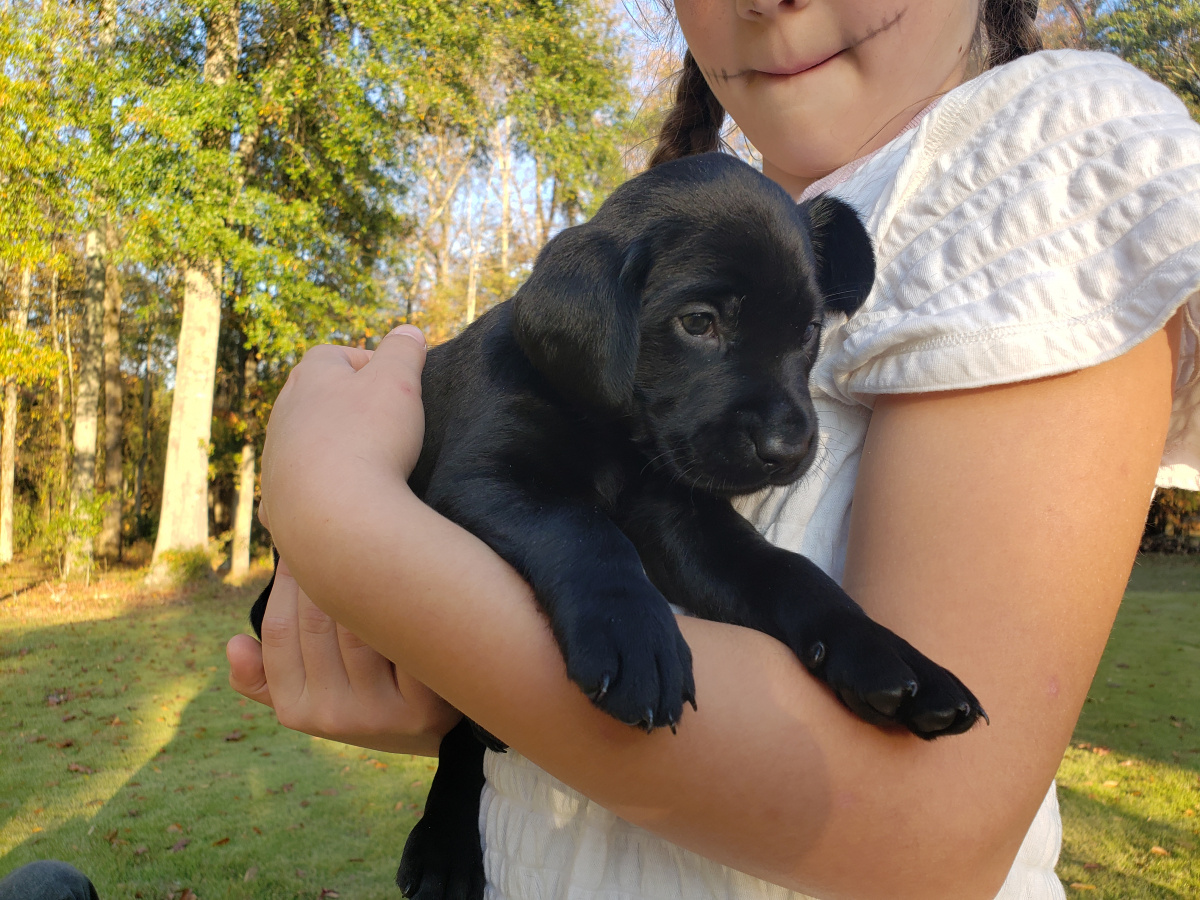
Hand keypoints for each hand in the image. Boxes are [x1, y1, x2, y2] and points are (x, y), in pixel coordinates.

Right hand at [227, 557, 460, 755]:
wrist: (430, 730)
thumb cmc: (362, 696)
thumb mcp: (308, 696)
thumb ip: (262, 676)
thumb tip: (234, 643)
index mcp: (295, 710)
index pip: (279, 629)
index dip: (287, 580)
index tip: (298, 547)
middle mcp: (331, 717)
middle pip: (316, 623)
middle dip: (321, 570)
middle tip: (332, 531)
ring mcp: (377, 714)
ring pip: (357, 626)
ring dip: (359, 577)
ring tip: (362, 542)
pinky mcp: (419, 706)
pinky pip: (399, 639)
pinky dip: (397, 603)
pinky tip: (398, 573)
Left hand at [257, 324, 427, 539]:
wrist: (337, 516)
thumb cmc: (369, 439)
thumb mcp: (399, 381)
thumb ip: (404, 350)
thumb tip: (409, 331)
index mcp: (310, 377)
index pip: (338, 356)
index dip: (371, 365)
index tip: (398, 386)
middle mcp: (284, 414)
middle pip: (315, 398)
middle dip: (347, 406)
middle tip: (384, 424)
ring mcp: (275, 458)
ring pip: (301, 443)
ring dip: (328, 448)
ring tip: (365, 464)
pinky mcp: (277, 499)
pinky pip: (292, 489)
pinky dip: (311, 492)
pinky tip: (332, 501)